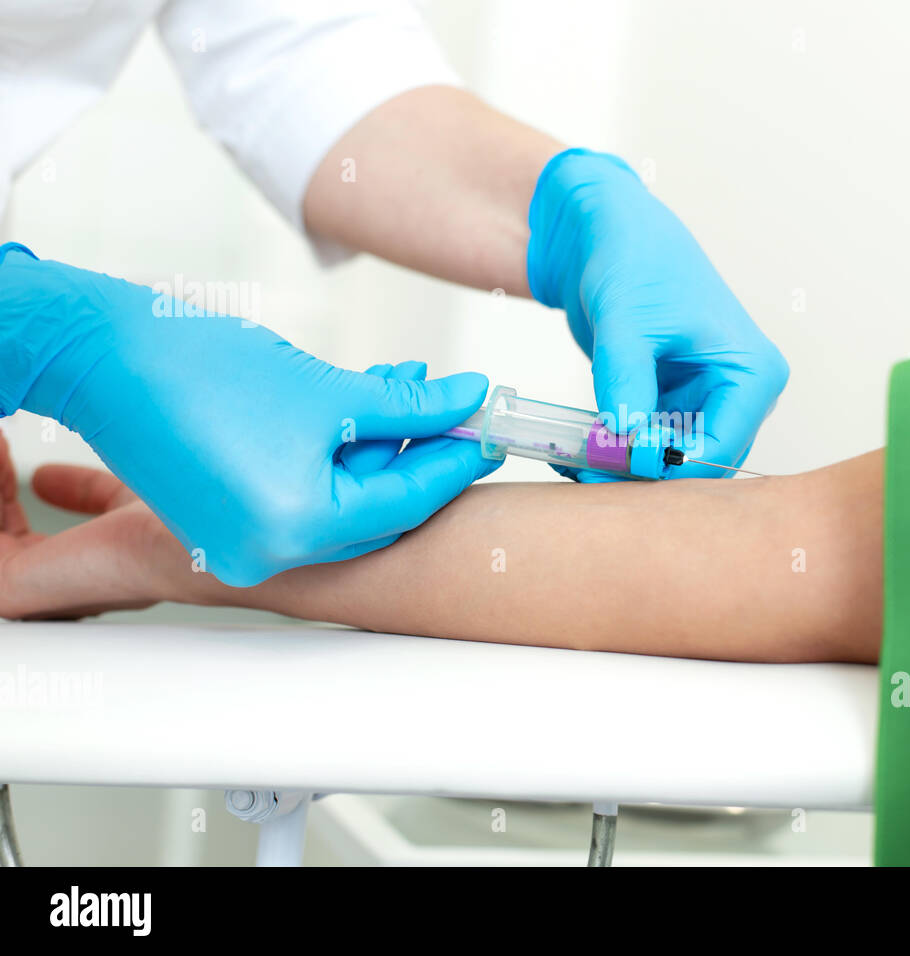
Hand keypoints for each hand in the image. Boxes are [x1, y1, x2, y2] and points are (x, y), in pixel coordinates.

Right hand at [0, 246, 499, 584]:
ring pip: (343, 504)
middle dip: (420, 454)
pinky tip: (363, 408)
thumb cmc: (199, 369)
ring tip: (410, 387)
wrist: (104, 357)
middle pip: (377, 511)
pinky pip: (304, 500)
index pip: (405, 503)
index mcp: (294, 530)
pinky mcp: (226, 527)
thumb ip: (410, 405)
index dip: (455, 461)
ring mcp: (242, 547)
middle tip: (460, 412)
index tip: (490, 431)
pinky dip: (338, 459)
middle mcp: (267, 556)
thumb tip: (468, 400)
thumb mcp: (329, 390)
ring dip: (380, 450)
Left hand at [527, 149, 788, 480]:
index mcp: (752, 372)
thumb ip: (627, 380)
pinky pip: (647, 446)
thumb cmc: (634, 255)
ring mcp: (705, 403)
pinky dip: (615, 452)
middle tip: (588, 474)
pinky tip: (578, 449)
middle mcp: (737, 395)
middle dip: (645, 474)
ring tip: (576, 460)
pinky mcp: (670, 405)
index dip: (669, 467)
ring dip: (625, 468)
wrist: (604, 231)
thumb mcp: (628, 319)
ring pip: (669, 463)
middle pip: (698, 464)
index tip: (615, 466)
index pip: (722, 447)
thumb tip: (624, 438)